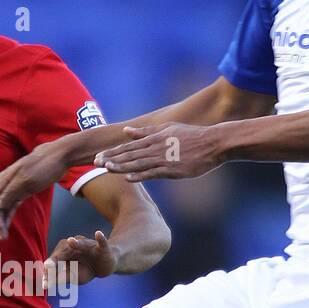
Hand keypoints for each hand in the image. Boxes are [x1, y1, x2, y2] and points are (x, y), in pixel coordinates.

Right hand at [0, 140, 72, 238]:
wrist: (58, 157)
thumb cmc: (43, 165)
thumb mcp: (26, 179)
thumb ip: (10, 192)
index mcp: (3, 180)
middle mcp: (4, 186)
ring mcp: (13, 190)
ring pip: (1, 209)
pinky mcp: (22, 193)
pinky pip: (10, 208)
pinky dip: (7, 218)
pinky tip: (4, 228)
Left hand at [44, 230, 118, 289]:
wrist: (105, 266)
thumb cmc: (85, 270)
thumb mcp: (72, 276)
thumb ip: (59, 279)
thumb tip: (44, 285)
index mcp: (64, 252)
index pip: (54, 260)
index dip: (49, 268)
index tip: (44, 276)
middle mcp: (74, 246)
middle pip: (65, 251)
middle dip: (58, 258)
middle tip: (48, 266)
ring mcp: (89, 245)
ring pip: (82, 244)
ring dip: (77, 243)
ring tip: (71, 241)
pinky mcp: (102, 248)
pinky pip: (102, 242)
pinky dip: (100, 238)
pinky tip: (98, 234)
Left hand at [95, 123, 224, 180]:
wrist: (214, 143)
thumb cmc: (192, 136)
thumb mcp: (167, 129)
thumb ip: (145, 131)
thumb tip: (126, 131)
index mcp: (154, 138)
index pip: (128, 146)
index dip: (112, 152)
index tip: (97, 156)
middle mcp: (156, 147)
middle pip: (129, 154)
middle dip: (111, 158)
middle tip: (94, 162)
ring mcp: (164, 158)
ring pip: (138, 163)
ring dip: (121, 166)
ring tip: (106, 168)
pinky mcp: (173, 169)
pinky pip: (154, 173)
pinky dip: (140, 175)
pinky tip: (128, 177)